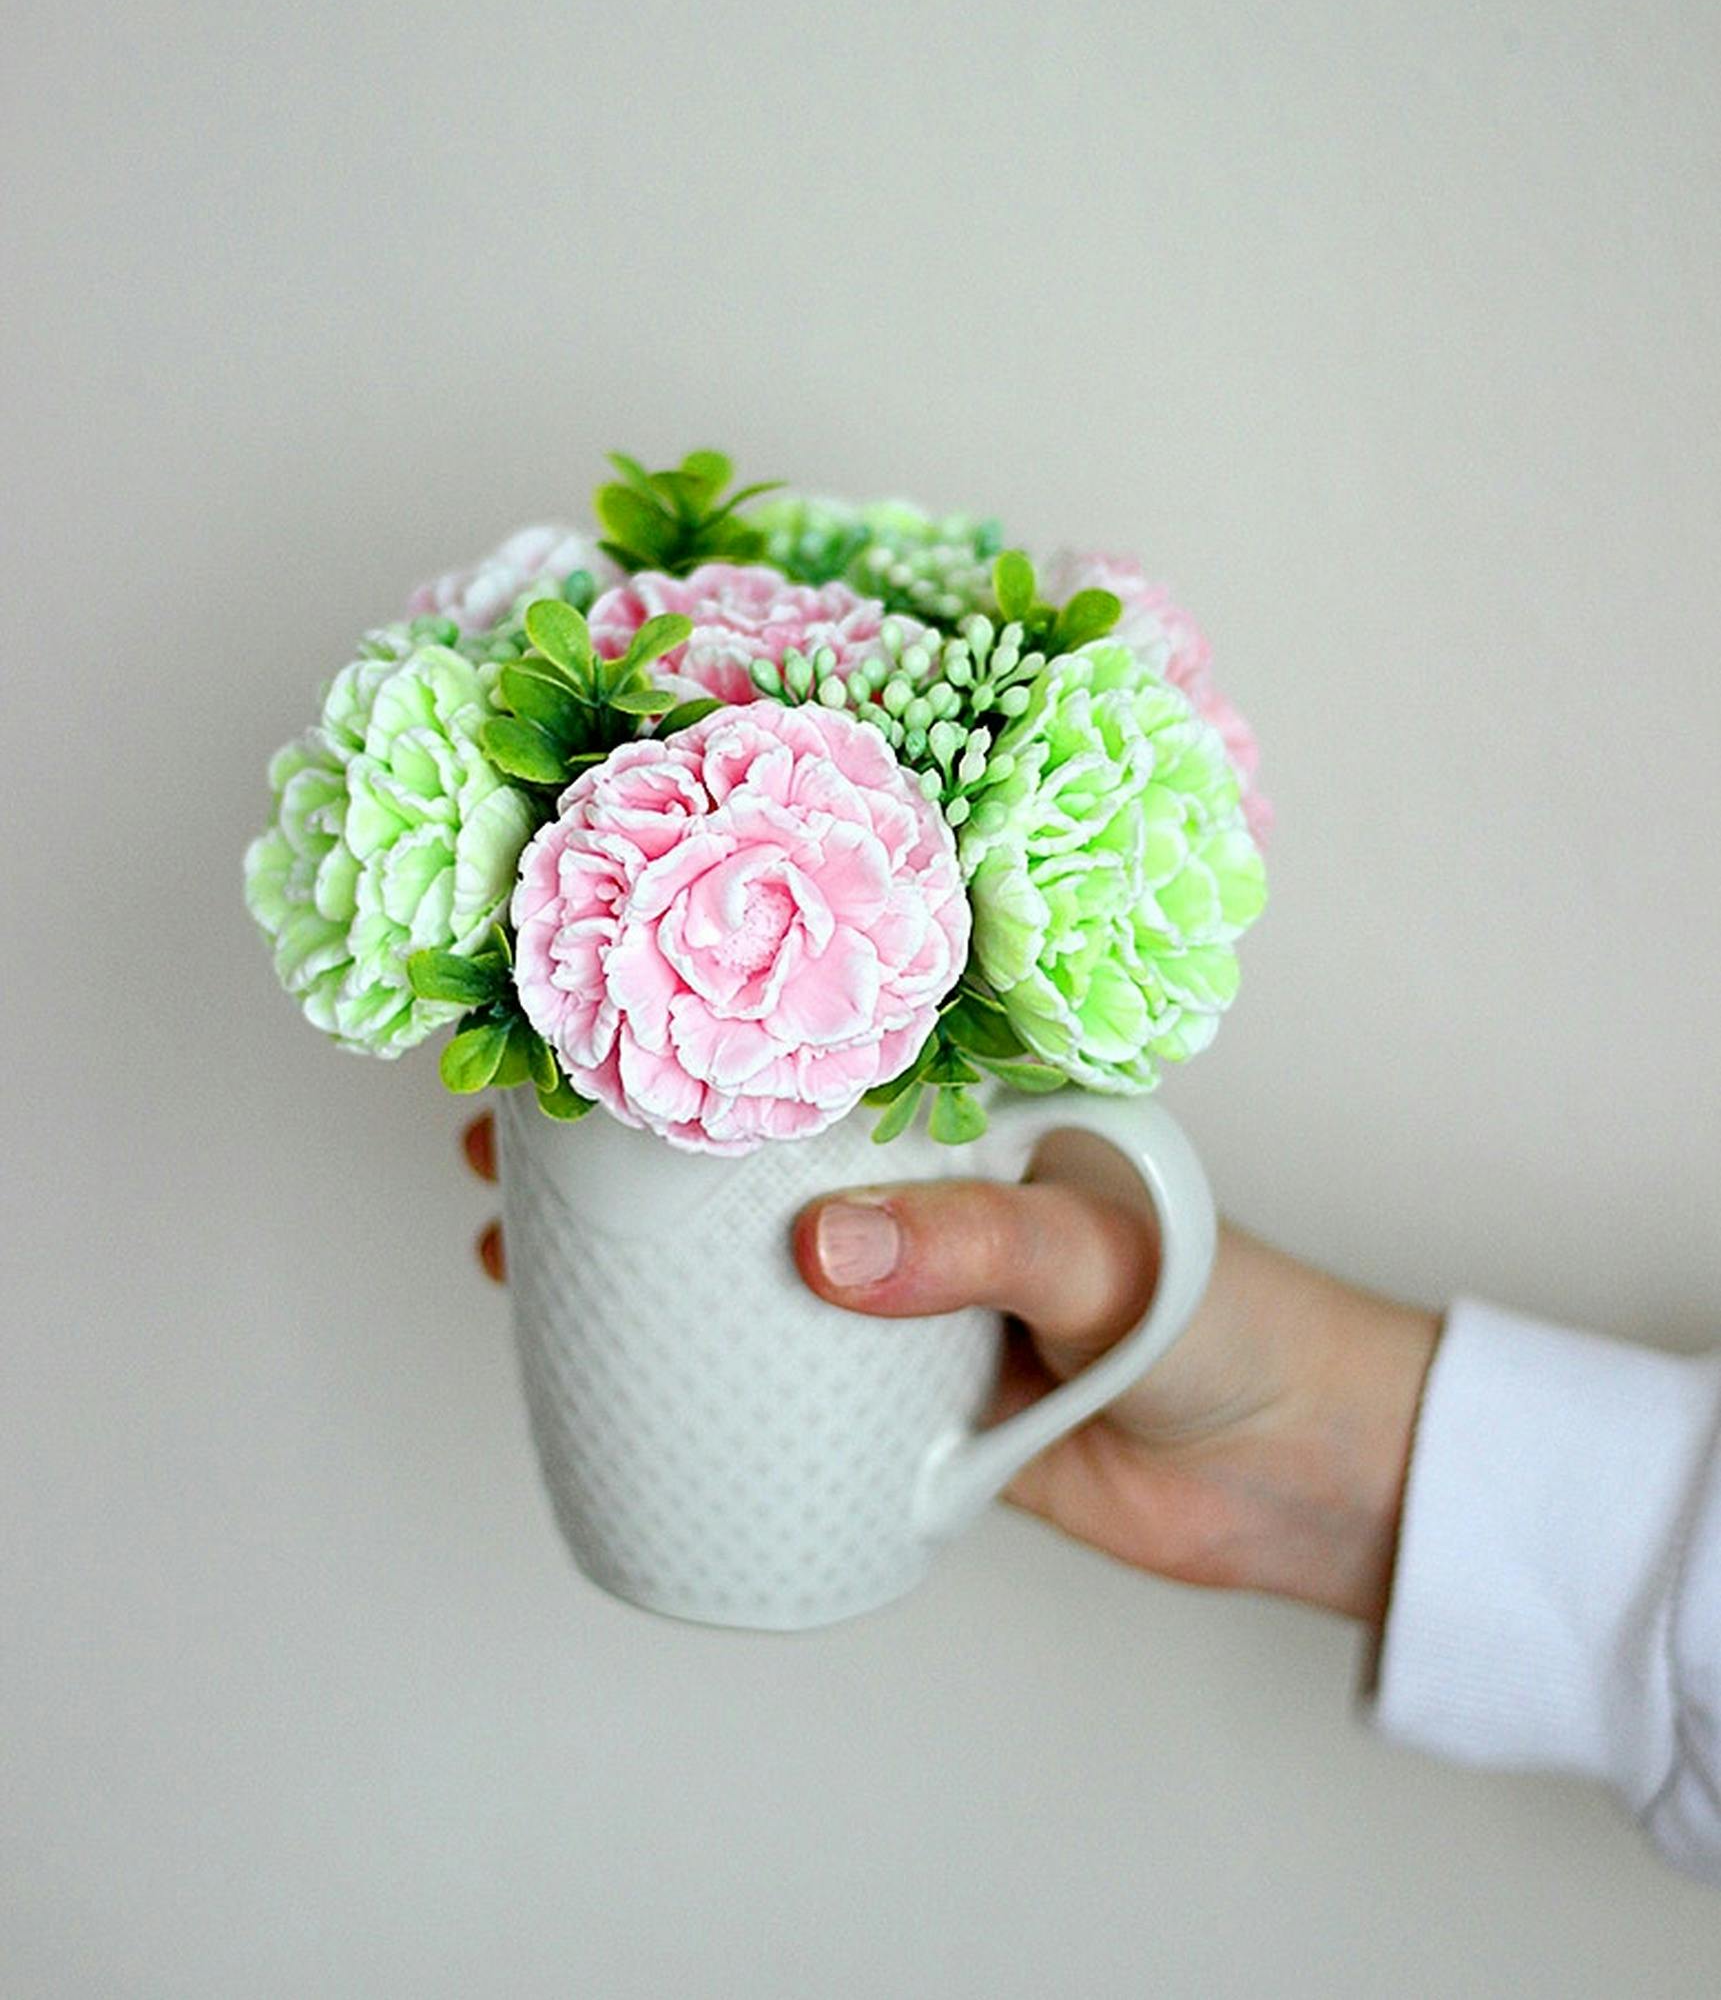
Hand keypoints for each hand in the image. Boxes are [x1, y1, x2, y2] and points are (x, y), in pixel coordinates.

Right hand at [460, 1113, 1437, 1626]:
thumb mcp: (1109, 1252)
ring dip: (637, 1263)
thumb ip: (977, 1246)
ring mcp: (906, 1303)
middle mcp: (924, 1196)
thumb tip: (816, 1251)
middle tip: (501, 1157)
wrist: (1302, 1476)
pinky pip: (784, 1390)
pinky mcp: (906, 1412)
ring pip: (745, 1271)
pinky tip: (622, 1385)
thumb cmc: (1234, 1318)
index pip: (815, 1050)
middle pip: (747, 1158)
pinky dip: (702, 1383)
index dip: (700, 1034)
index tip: (586, 1033)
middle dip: (626, 1148)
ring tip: (518, 1258)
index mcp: (973, 1113)